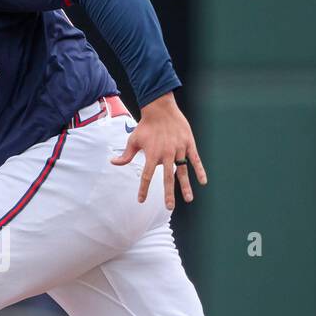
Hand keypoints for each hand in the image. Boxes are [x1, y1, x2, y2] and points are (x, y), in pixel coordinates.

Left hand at [110, 91, 206, 209]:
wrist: (160, 108)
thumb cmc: (145, 126)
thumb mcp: (133, 140)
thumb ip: (126, 155)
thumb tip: (113, 162)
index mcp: (152, 154)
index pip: (146, 176)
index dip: (143, 189)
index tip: (141, 200)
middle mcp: (166, 154)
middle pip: (167, 178)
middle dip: (168, 193)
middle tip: (169, 207)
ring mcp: (179, 149)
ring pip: (182, 171)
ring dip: (185, 186)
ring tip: (188, 199)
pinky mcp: (188, 143)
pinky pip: (195, 159)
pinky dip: (199, 170)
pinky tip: (203, 181)